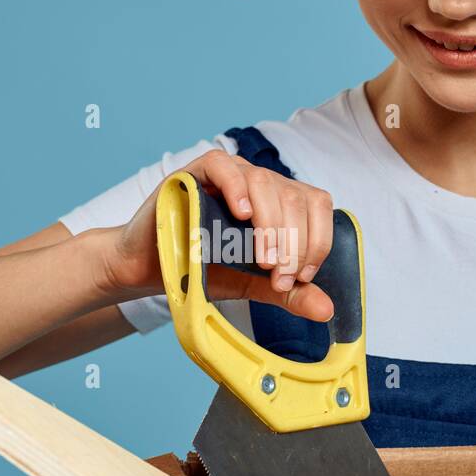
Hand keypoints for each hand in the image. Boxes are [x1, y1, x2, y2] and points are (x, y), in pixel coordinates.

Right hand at [101, 149, 336, 322]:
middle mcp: (258, 183)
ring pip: (265, 181)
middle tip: (279, 277)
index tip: (301, 277)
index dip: (316, 241)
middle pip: (294, 196)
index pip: (315, 205)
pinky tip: (242, 214)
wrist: (150, 271)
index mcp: (279, 202)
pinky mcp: (195, 173)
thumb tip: (325, 309)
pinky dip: (237, 188)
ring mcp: (228, 174)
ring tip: (263, 259)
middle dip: (294, 242)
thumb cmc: (201, 270)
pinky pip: (223, 166)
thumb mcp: (252, 284)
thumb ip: (288, 292)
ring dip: (271, 224)